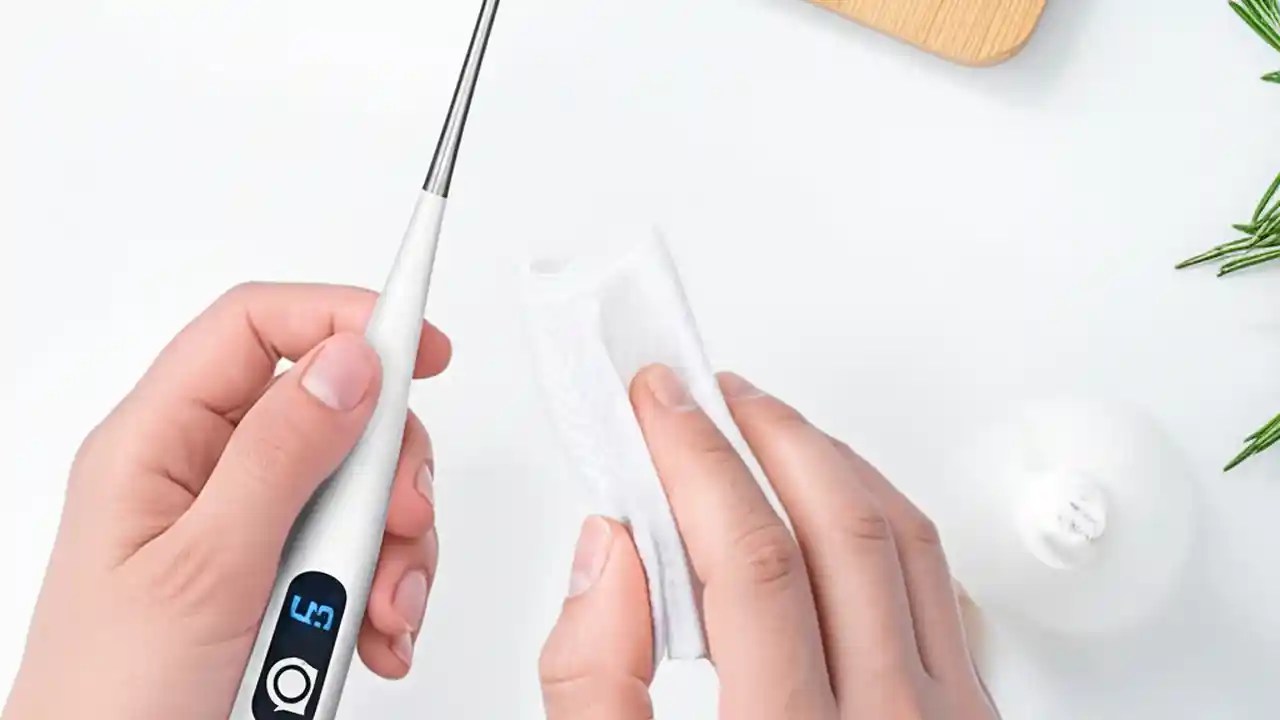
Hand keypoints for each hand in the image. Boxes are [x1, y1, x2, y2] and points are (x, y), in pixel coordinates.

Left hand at [3, 283, 448, 718]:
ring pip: (357, 488)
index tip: (422, 347)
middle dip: (387, 466)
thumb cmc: (114, 699)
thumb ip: (282, 455)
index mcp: (158, 445)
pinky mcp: (276, 577)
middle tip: (401, 520)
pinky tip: (376, 634)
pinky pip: (359, 552)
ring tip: (380, 611)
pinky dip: (387, 591)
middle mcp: (203, 475)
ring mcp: (244, 528)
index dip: (342, 317)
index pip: (255, 328)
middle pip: (330, 411)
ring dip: (394, 548)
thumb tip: (350, 360)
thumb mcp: (207, 569)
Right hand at [539, 366, 998, 718]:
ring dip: (829, 460)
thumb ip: (596, 686)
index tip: (657, 404)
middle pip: (840, 525)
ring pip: (906, 542)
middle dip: (765, 431)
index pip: (747, 558)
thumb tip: (609, 557)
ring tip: (767, 424)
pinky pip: (938, 586)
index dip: (693, 457)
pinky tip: (836, 504)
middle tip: (707, 390)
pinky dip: (881, 519)